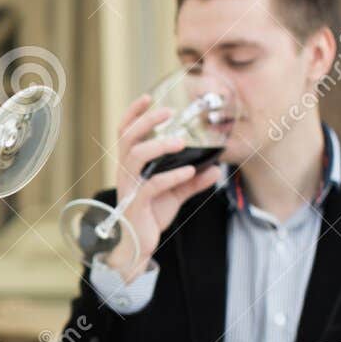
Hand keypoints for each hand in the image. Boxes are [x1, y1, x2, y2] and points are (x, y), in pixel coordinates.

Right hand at [103, 92, 222, 278]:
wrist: (139, 245)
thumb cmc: (151, 215)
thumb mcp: (175, 194)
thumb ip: (193, 180)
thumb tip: (216, 168)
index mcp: (131, 165)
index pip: (125, 132)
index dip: (133, 113)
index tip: (148, 96)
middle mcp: (125, 172)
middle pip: (128, 137)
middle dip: (146, 121)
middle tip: (168, 112)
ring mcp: (129, 187)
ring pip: (135, 156)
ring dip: (159, 146)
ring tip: (180, 142)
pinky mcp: (137, 203)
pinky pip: (152, 185)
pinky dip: (171, 176)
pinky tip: (189, 172)